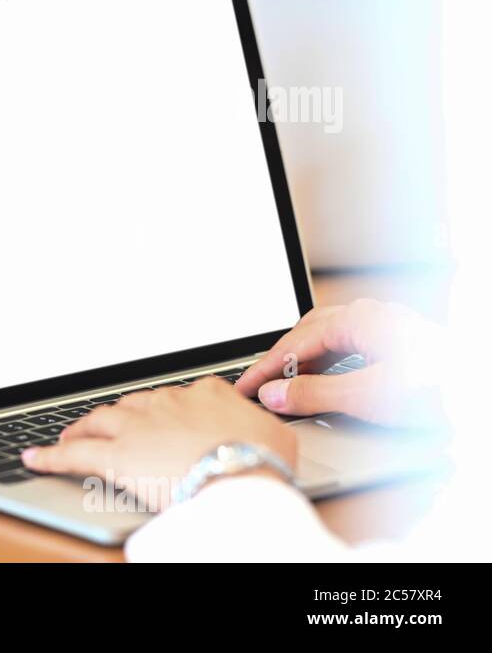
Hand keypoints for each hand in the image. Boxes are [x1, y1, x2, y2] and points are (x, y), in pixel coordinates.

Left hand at [21, 378, 294, 509]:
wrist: (239, 475)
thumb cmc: (262, 460)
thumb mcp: (275, 436)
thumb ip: (258, 426)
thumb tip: (261, 431)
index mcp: (204, 393)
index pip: (177, 396)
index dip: (164, 410)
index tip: (161, 418)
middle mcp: (164, 401)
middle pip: (132, 405)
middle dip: (118, 418)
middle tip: (109, 429)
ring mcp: (136, 425)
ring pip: (99, 420)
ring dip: (82, 429)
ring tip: (70, 438)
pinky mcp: (113, 454)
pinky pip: (73, 454)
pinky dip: (50, 456)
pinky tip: (34, 458)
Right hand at [234, 299, 444, 426]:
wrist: (482, 393)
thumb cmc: (441, 390)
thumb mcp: (368, 396)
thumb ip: (315, 393)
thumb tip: (276, 392)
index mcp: (360, 319)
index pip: (295, 342)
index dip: (265, 368)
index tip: (245, 387)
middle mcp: (372, 316)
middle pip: (309, 332)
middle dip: (280, 358)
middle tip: (259, 385)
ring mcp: (387, 327)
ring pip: (329, 337)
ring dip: (303, 360)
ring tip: (285, 385)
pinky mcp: (399, 344)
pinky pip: (348, 345)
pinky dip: (326, 361)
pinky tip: (325, 379)